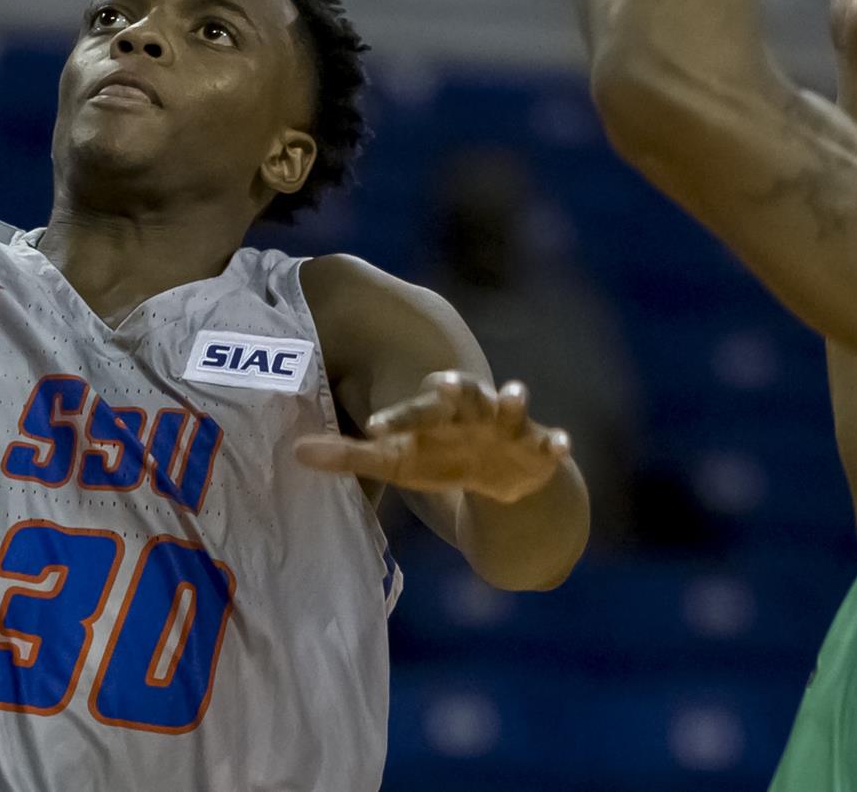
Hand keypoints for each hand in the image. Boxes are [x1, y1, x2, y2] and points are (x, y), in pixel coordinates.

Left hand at [294, 373, 571, 503]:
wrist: (503, 475)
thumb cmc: (438, 459)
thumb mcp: (395, 462)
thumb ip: (348, 456)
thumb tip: (294, 453)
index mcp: (434, 413)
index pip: (412, 408)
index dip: (396, 416)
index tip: (374, 425)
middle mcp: (470, 409)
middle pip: (462, 392)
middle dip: (454, 387)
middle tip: (439, 381)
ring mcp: (506, 425)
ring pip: (511, 406)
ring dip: (513, 399)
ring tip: (517, 393)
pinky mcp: (538, 445)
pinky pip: (550, 441)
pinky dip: (556, 443)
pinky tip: (563, 446)